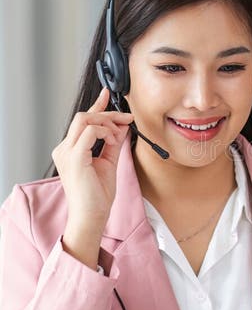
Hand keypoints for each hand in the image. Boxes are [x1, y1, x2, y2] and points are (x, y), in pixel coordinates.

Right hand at [52, 87, 133, 234]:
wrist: (92, 216)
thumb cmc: (98, 195)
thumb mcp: (109, 162)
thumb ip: (113, 143)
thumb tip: (122, 126)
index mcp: (71, 150)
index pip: (83, 121)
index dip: (96, 105)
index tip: (107, 94)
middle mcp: (65, 149)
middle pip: (84, 116)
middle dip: (109, 113)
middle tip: (127, 118)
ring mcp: (67, 152)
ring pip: (85, 119)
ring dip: (108, 123)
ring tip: (119, 136)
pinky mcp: (74, 158)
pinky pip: (90, 131)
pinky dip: (105, 132)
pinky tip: (114, 141)